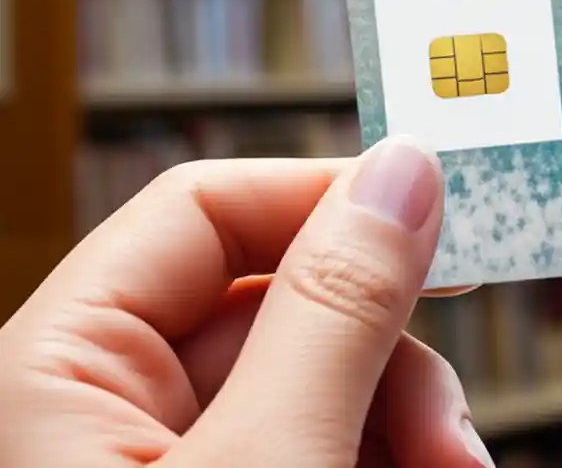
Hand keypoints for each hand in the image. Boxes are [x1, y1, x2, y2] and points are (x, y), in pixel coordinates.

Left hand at [0, 137, 493, 466]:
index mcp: (61, 367)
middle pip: (289, 306)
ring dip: (410, 423)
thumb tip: (406, 170)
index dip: (330, 198)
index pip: (205, 208)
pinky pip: (328, 439)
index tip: (445, 218)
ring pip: (326, 380)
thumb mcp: (269, 462)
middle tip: (452, 438)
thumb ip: (336, 312)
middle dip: (393, 365)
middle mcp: (109, 404)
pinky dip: (391, 456)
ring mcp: (173, 458)